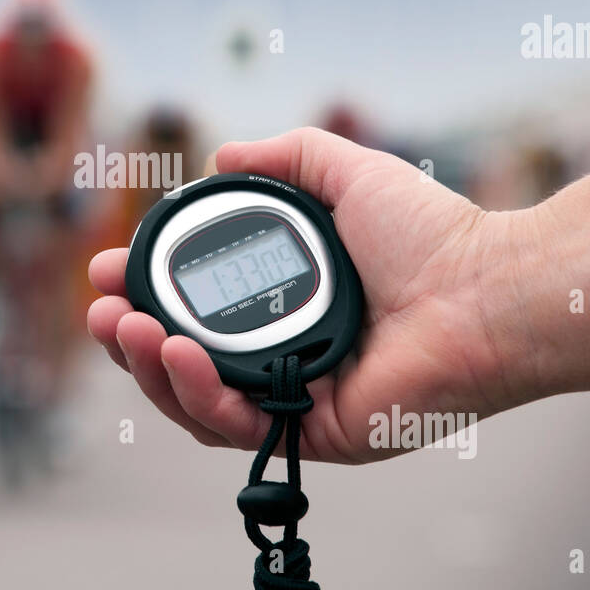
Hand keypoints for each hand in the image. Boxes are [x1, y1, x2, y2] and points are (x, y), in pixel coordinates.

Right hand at [87, 127, 530, 462]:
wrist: (488, 288)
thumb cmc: (432, 233)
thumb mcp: (344, 173)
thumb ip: (284, 158)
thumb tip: (220, 155)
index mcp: (285, 304)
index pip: (195, 310)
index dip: (145, 295)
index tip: (108, 267)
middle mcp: (286, 356)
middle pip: (183, 365)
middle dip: (129, 343)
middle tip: (101, 312)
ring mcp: (299, 400)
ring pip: (197, 404)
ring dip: (149, 371)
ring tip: (124, 331)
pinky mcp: (318, 434)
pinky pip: (242, 428)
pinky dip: (200, 395)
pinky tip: (177, 354)